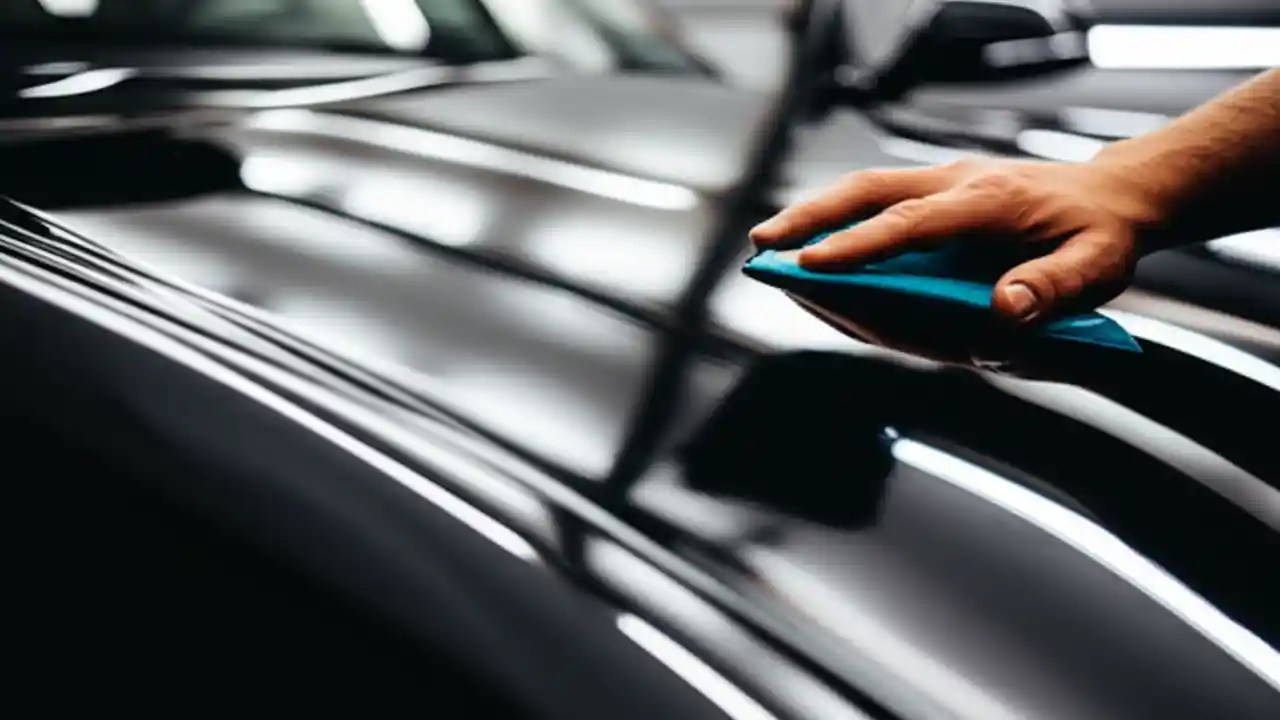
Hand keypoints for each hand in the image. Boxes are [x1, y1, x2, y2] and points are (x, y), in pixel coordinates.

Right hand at [749, 157, 1163, 322]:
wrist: (1112, 194)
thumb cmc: (1100, 236)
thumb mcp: (1096, 266)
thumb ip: (1052, 288)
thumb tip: (1001, 311)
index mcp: (989, 201)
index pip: (911, 221)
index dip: (859, 246)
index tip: (812, 266)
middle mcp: (956, 183)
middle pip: (869, 191)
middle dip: (812, 218)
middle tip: (762, 246)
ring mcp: (942, 182)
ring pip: (865, 191)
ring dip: (815, 217)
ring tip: (768, 250)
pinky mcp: (936, 192)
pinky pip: (878, 204)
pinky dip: (840, 224)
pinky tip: (813, 253)